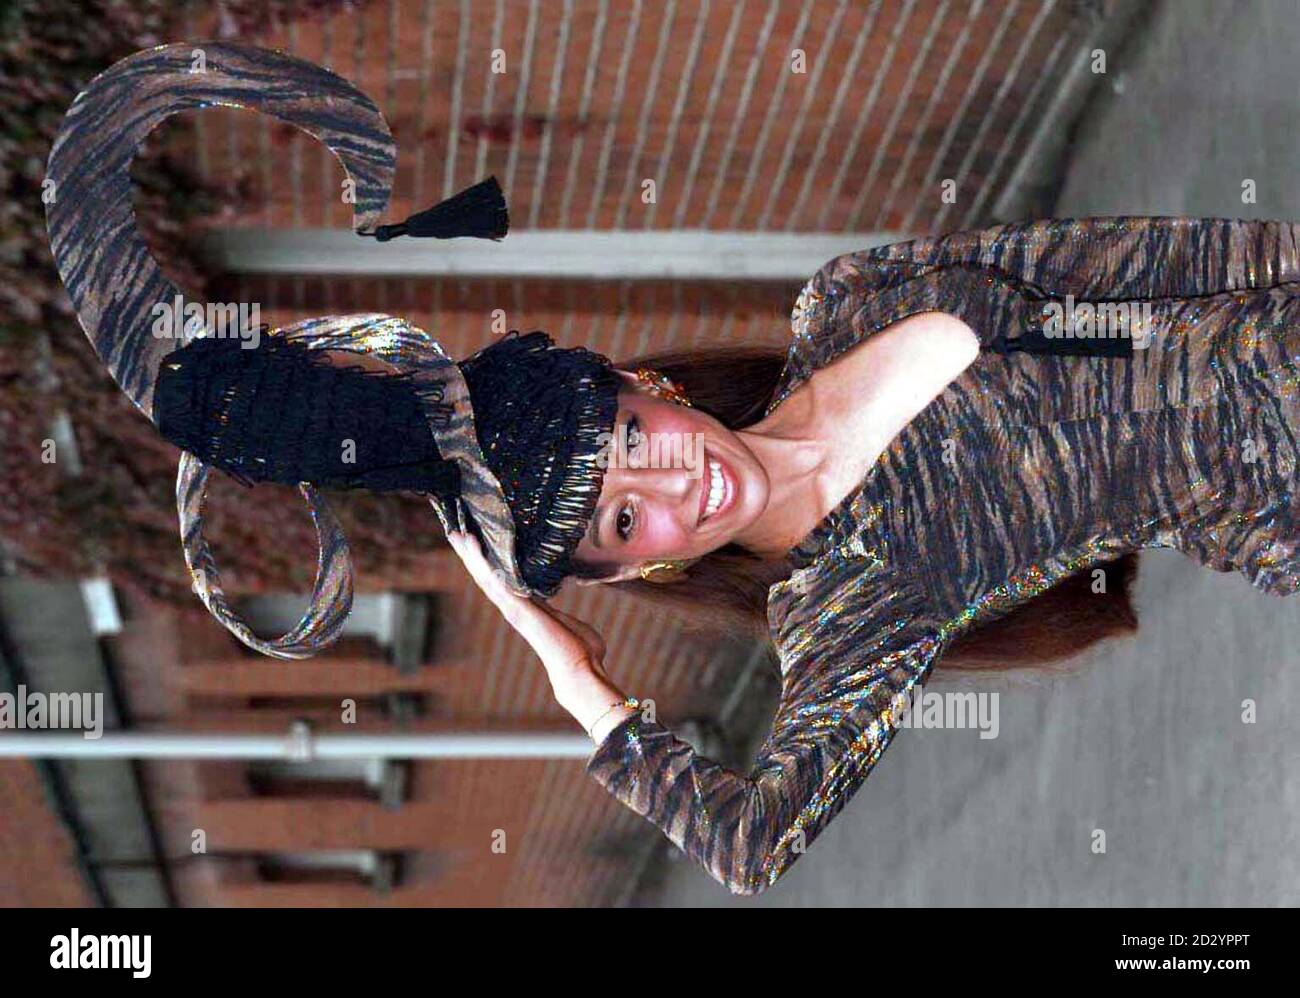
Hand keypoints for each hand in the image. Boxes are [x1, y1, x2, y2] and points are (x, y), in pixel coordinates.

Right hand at [445, 531, 631, 739]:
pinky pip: (496, 581)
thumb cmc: (583, 652)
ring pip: (485, 576)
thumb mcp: (573, 624)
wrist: (580, 671)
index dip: (489, 563)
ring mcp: (514, 609)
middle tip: (456, 532)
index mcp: (528, 607)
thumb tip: (575, 625)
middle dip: (472, 555)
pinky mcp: (518, 609)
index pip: (503, 580)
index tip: (477, 543)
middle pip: (487, 576)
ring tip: (457, 534)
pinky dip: (482, 563)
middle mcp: (515, 608)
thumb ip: (566, 618)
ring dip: (471, 555)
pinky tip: (472, 546)